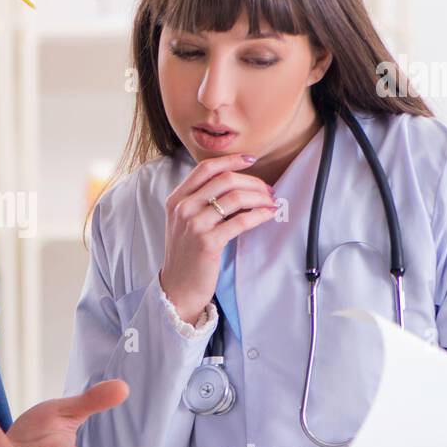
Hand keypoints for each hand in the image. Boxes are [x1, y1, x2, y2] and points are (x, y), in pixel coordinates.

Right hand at [158, 151, 277, 323]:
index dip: (231, 160)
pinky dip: (259, 215)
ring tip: (271, 202)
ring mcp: (194, 225)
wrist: (178, 287)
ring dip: (260, 197)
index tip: (251, 159)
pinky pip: (241, 221)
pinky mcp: (208, 242)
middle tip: (267, 190)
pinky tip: (268, 215)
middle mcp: (183, 208)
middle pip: (225, 179)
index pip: (206, 168)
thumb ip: (200, 200)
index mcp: (176, 199)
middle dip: (252, 181)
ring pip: (235, 198)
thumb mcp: (184, 221)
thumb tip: (236, 184)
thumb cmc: (186, 253)